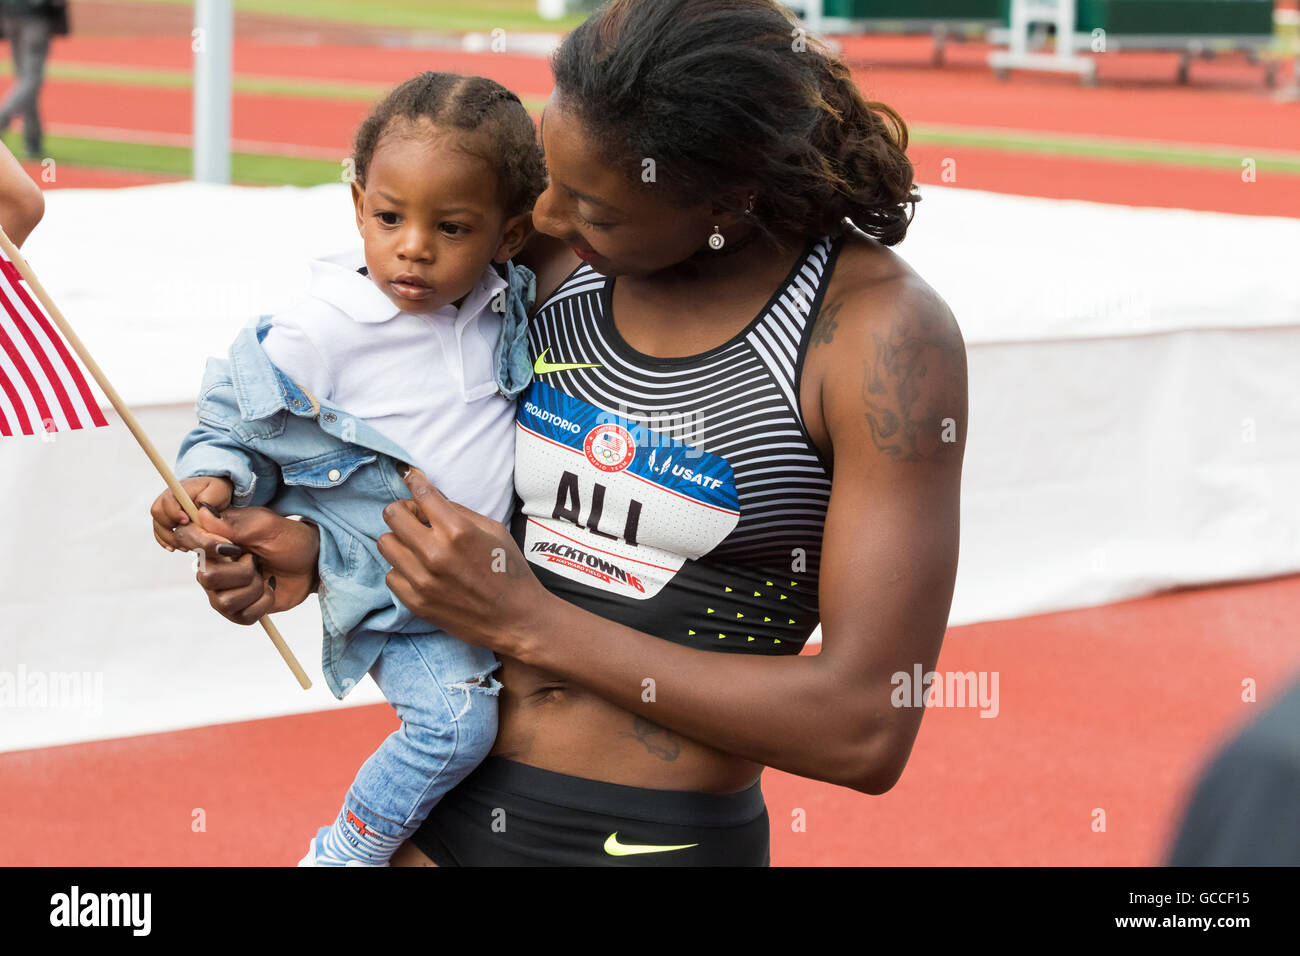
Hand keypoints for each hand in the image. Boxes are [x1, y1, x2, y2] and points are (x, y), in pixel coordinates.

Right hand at [150, 476, 232, 551]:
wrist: (211, 494)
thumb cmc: (214, 490)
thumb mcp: (218, 490)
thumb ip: (210, 498)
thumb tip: (201, 512)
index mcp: (179, 490)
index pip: (167, 501)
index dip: (173, 513)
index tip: (186, 521)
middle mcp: (167, 499)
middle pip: (158, 514)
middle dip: (171, 528)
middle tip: (188, 537)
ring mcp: (164, 510)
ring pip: (158, 526)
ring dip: (170, 538)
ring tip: (186, 546)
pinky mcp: (164, 521)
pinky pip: (158, 533)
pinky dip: (165, 542)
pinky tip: (176, 548)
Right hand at [172, 505, 320, 623]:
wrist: (312, 563)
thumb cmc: (289, 539)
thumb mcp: (266, 525)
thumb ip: (234, 523)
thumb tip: (203, 513)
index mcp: (213, 538)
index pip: (186, 538)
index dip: (207, 545)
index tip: (234, 546)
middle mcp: (211, 565)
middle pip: (206, 577)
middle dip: (242, 572)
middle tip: (256, 560)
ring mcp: (222, 590)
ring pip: (225, 601)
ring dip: (255, 588)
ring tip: (264, 576)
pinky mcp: (237, 610)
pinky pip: (242, 616)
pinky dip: (263, 603)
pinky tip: (268, 589)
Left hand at [378, 467, 546, 655]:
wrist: (515, 619)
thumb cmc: (509, 571)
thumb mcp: (494, 531)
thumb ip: (460, 512)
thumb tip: (432, 500)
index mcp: (458, 531)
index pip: (421, 494)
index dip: (413, 480)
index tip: (409, 476)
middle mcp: (436, 553)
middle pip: (393, 515)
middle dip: (403, 510)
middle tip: (415, 517)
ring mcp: (423, 580)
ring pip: (385, 544)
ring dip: (399, 540)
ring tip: (416, 546)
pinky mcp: (416, 602)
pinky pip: (390, 575)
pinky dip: (402, 569)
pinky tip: (420, 571)